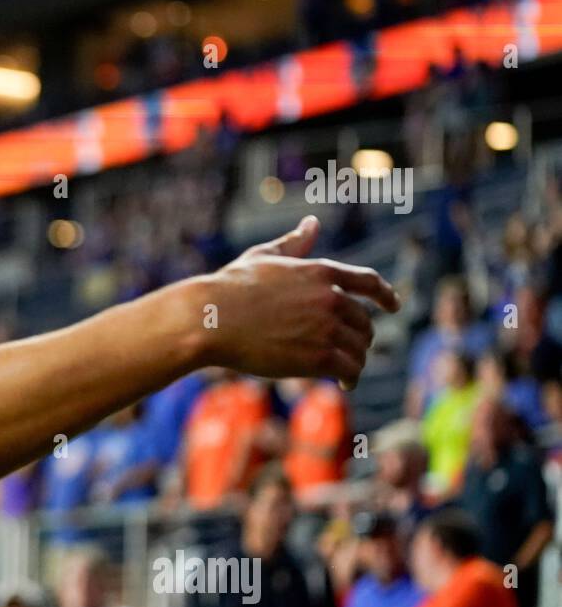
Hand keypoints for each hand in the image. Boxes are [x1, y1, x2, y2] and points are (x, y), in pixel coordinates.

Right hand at [200, 216, 399, 388]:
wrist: (212, 319)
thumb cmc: (230, 287)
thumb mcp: (263, 257)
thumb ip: (293, 243)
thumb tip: (312, 223)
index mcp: (321, 272)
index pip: (368, 282)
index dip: (385, 294)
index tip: (394, 305)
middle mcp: (331, 298)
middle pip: (364, 322)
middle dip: (360, 338)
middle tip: (349, 351)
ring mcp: (326, 328)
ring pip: (360, 348)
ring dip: (356, 360)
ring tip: (345, 370)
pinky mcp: (319, 357)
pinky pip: (350, 369)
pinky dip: (351, 378)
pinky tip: (344, 384)